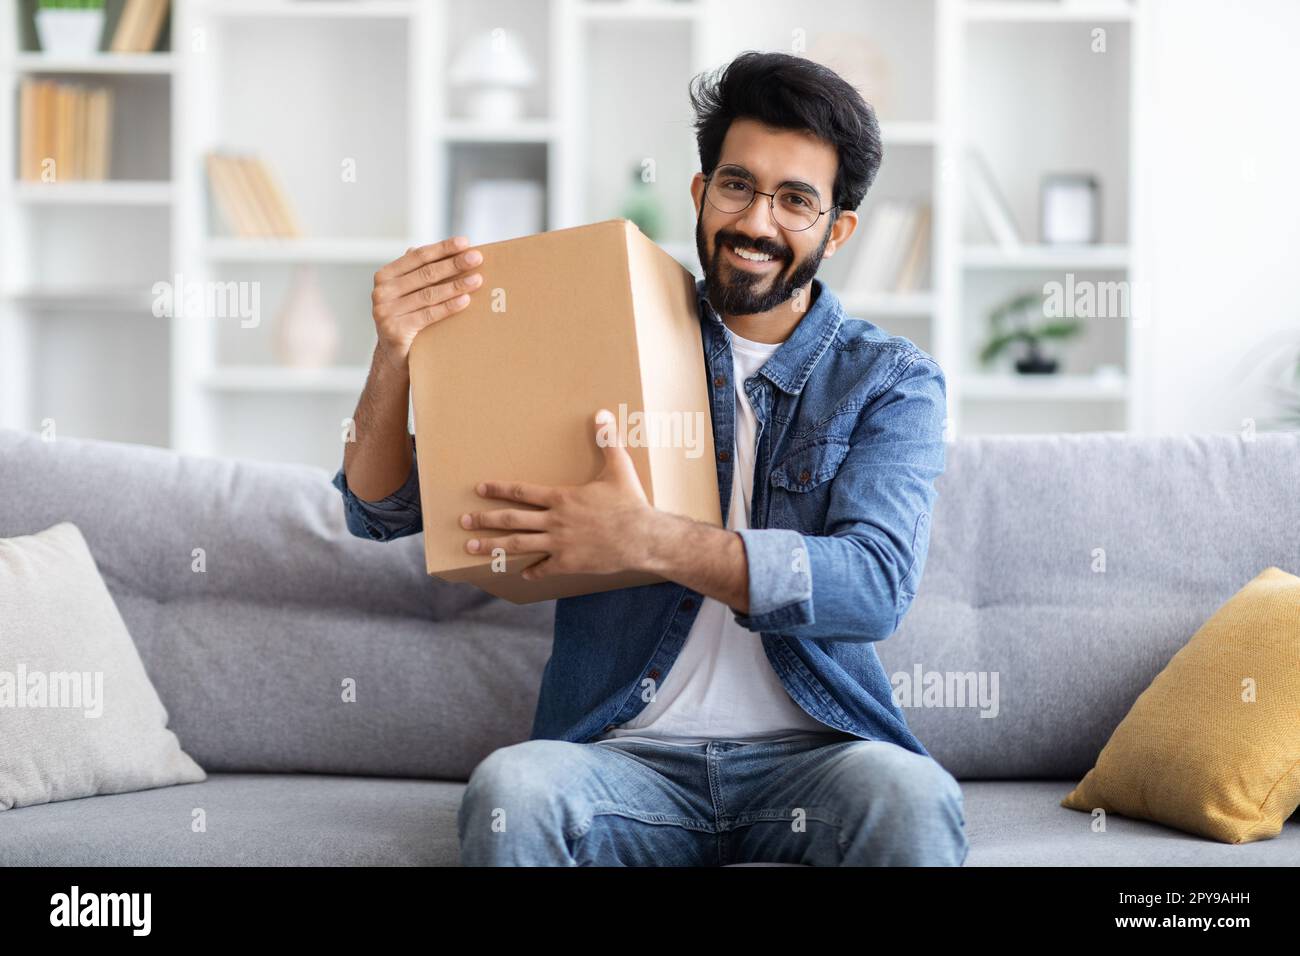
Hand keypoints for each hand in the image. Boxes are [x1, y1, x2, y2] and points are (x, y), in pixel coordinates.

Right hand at [370, 236, 483, 372]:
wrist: (395, 356)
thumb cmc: (408, 318)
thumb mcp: (410, 292)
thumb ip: (421, 272)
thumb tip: (451, 250)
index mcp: (385, 276)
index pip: (418, 257)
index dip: (442, 248)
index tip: (465, 242)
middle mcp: (382, 291)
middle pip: (425, 274)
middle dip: (453, 264)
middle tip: (476, 258)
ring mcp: (386, 311)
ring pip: (429, 294)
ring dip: (456, 285)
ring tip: (477, 280)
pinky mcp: (395, 330)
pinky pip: (429, 314)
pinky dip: (449, 307)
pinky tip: (466, 300)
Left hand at [459, 409, 654, 580]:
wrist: (643, 537)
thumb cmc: (630, 503)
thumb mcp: (619, 467)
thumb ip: (607, 441)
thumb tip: (602, 413)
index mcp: (561, 498)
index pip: (521, 491)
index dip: (498, 489)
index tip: (480, 489)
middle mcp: (554, 521)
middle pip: (511, 520)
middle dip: (484, 520)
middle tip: (463, 521)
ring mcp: (559, 543)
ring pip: (518, 545)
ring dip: (492, 546)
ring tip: (471, 547)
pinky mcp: (569, 563)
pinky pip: (544, 567)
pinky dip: (532, 570)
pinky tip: (521, 574)